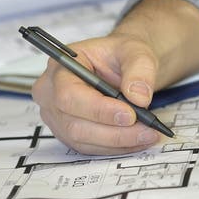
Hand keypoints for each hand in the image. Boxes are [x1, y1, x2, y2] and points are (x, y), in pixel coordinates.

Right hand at [32, 33, 161, 154]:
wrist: (124, 64)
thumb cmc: (122, 54)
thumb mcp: (136, 51)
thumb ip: (139, 69)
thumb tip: (139, 97)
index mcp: (60, 66)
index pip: (69, 94)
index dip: (98, 109)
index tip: (129, 114)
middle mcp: (51, 93)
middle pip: (74, 123)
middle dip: (113, 131)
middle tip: (146, 129)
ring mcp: (57, 116)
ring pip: (82, 139)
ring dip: (117, 141)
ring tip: (147, 134)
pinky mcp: (68, 133)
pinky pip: (89, 147)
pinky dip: (116, 146)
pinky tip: (137, 139)